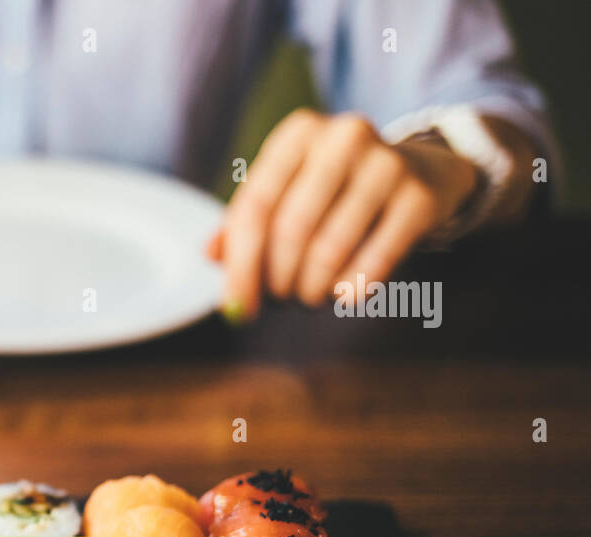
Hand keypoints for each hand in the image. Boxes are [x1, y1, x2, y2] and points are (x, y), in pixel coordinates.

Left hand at [207, 108, 479, 320]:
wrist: (421, 171)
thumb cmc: (334, 191)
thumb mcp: (287, 192)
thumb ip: (243, 223)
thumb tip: (210, 256)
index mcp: (298, 133)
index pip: (255, 207)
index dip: (240, 265)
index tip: (235, 307)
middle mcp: (343, 137)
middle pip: (290, 230)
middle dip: (277, 280)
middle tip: (280, 300)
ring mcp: (387, 163)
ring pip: (329, 249)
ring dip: (311, 289)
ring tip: (310, 294)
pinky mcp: (419, 197)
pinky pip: (374, 262)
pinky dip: (351, 289)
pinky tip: (344, 294)